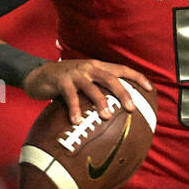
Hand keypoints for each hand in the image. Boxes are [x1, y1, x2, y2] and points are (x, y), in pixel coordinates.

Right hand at [23, 59, 153, 124]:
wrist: (39, 75)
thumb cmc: (66, 83)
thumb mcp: (86, 83)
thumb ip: (99, 91)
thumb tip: (118, 112)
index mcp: (98, 67)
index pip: (123, 69)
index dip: (137, 78)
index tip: (150, 89)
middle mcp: (90, 68)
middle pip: (112, 78)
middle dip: (123, 93)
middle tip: (131, 108)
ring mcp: (76, 73)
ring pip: (93, 87)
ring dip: (101, 102)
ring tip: (106, 117)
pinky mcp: (61, 80)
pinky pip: (70, 96)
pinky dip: (74, 109)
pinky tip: (77, 121)